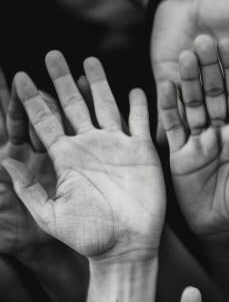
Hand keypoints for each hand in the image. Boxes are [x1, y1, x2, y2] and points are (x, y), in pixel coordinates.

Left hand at [2, 52, 165, 260]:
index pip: (45, 120)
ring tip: (89, 61)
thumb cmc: (88, 236)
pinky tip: (137, 88)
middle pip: (73, 105)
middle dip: (62, 79)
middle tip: (51, 54)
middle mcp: (89, 146)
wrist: (126, 246)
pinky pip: (141, 122)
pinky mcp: (142, 152)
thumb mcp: (50, 214)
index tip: (21, 76)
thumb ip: (27, 187)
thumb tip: (2, 158)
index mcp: (66, 158)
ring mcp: (117, 147)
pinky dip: (140, 105)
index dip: (32, 98)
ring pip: (106, 106)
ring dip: (98, 84)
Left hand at [152, 0, 228, 138]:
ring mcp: (197, 91)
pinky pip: (170, 110)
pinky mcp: (172, 86)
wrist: (183, 1)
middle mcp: (223, 92)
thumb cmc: (222, 5)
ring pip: (200, 112)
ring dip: (203, 127)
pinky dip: (167, 124)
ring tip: (202, 148)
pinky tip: (166, 146)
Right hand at [158, 36, 228, 237]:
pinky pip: (173, 128)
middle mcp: (220, 134)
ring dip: (187, 81)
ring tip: (184, 55)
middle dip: (209, 69)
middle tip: (204, 39)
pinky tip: (164, 83)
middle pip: (214, 95)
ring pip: (192, 105)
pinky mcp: (179, 156)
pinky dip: (168, 108)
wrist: (224, 231)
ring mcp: (198, 143)